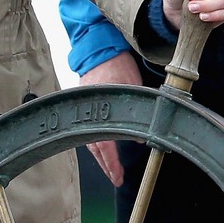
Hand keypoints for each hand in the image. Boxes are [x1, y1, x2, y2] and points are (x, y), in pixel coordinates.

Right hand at [80, 53, 142, 185]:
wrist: (99, 44)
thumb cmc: (117, 63)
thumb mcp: (133, 87)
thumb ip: (137, 112)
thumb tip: (140, 138)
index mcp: (98, 109)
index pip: (103, 143)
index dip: (110, 163)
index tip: (117, 177)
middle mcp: (87, 111)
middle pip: (93, 145)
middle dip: (105, 164)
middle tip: (115, 178)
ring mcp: (83, 107)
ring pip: (89, 138)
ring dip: (101, 154)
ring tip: (110, 167)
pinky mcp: (84, 102)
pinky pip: (88, 127)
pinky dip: (96, 140)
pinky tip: (103, 146)